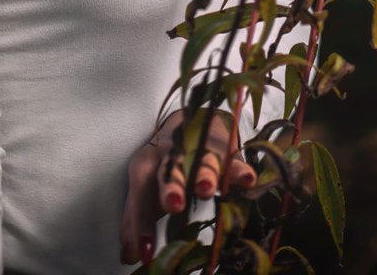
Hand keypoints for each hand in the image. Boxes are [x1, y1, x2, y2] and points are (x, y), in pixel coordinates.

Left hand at [119, 110, 256, 264]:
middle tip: (172, 205)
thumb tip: (128, 255)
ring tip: (207, 189)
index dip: (141, 224)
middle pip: (170, 171)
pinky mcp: (225, 150)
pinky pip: (233, 160)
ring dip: (205, 175)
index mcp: (146, 166)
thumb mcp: (146, 188)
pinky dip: (240, 170)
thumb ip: (137, 219)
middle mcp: (170, 155)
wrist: (188, 123)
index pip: (140, 195)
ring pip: (202, 162)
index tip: (143, 253)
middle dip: (172, 187)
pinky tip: (248, 180)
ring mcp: (199, 150)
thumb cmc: (164, 167)